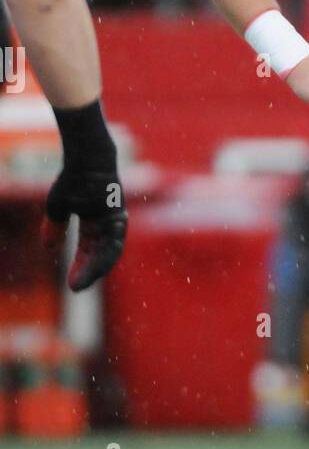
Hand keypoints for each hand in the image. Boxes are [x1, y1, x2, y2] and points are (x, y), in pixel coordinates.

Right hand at [42, 166, 127, 291]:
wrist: (85, 159)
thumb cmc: (73, 178)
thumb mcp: (58, 208)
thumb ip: (55, 228)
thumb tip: (49, 248)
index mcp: (95, 224)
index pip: (89, 252)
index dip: (81, 268)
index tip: (71, 285)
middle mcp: (107, 225)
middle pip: (101, 256)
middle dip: (88, 273)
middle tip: (76, 289)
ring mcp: (115, 221)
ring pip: (109, 252)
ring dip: (95, 269)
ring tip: (81, 283)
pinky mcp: (119, 217)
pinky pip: (113, 241)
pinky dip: (103, 256)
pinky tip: (92, 267)